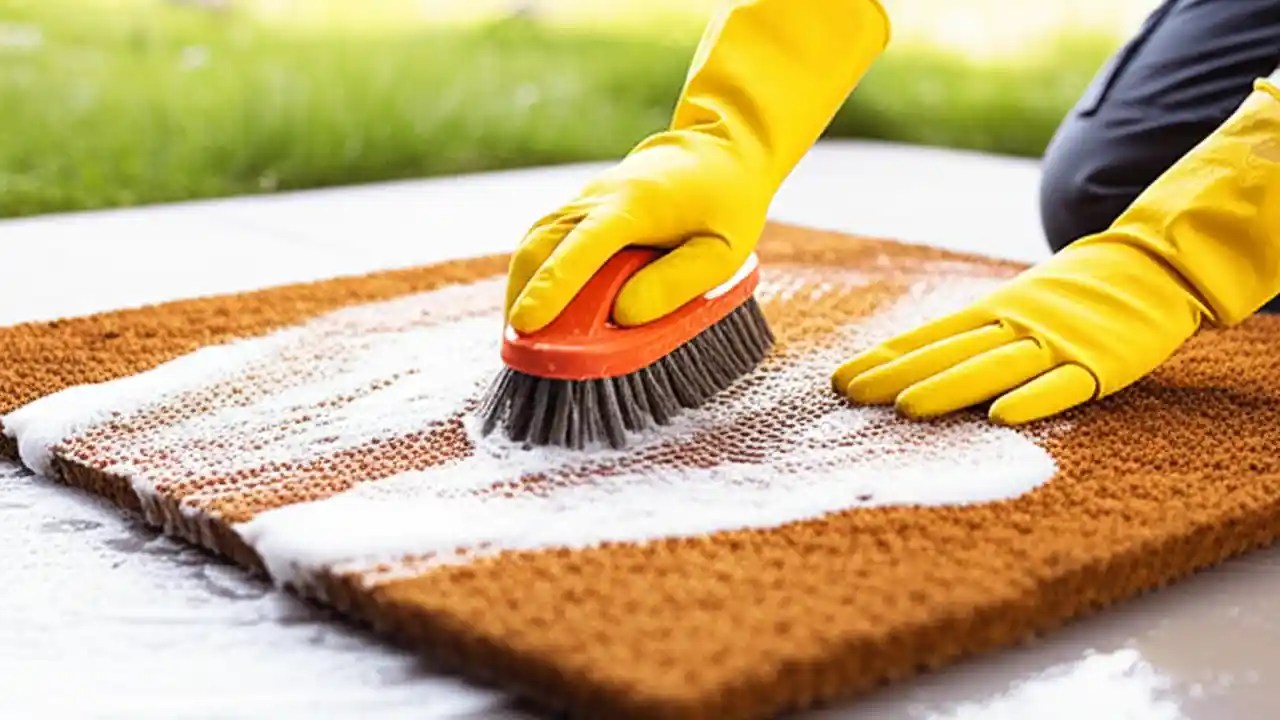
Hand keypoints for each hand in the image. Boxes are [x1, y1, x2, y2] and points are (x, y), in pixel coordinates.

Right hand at [504, 134, 770, 332]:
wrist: (720, 148)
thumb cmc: (726, 204)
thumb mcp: (723, 251)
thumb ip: (674, 283)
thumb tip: (623, 315)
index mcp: (634, 207)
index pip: (580, 249)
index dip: (551, 289)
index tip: (526, 324)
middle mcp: (598, 199)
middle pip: (540, 246)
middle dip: (522, 296)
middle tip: (521, 349)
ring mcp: (585, 200)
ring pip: (535, 243)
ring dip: (523, 287)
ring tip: (525, 335)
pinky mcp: (582, 208)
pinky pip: (545, 240)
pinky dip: (534, 274)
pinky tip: (539, 306)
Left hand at [831, 239, 1206, 423]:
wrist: (1148, 266)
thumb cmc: (1067, 298)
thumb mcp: (1012, 306)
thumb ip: (970, 338)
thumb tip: (909, 369)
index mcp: (991, 311)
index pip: (927, 337)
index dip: (883, 359)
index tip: (838, 381)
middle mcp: (1015, 324)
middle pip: (948, 353)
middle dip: (898, 375)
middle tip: (852, 395)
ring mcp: (1056, 343)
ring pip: (994, 368)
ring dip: (950, 388)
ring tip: (907, 408)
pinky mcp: (1099, 364)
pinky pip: (1064, 386)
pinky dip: (1034, 400)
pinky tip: (1003, 417)